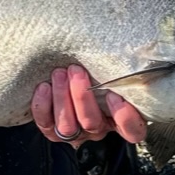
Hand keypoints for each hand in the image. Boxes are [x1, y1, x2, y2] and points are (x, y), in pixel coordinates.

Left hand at [31, 65, 146, 148]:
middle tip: (76, 70)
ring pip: (68, 126)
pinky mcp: (53, 130)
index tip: (113, 95)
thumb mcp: (111, 71)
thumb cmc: (96, 71)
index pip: (132, 131)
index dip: (124, 117)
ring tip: (59, 74)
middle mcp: (98, 128)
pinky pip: (46, 124)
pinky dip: (43, 106)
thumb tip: (128, 43)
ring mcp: (75, 132)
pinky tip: (44, 87)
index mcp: (120, 118)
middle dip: (82, 96)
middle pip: (92, 123)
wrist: (68, 75)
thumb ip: (118, 68)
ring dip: (62, 98)